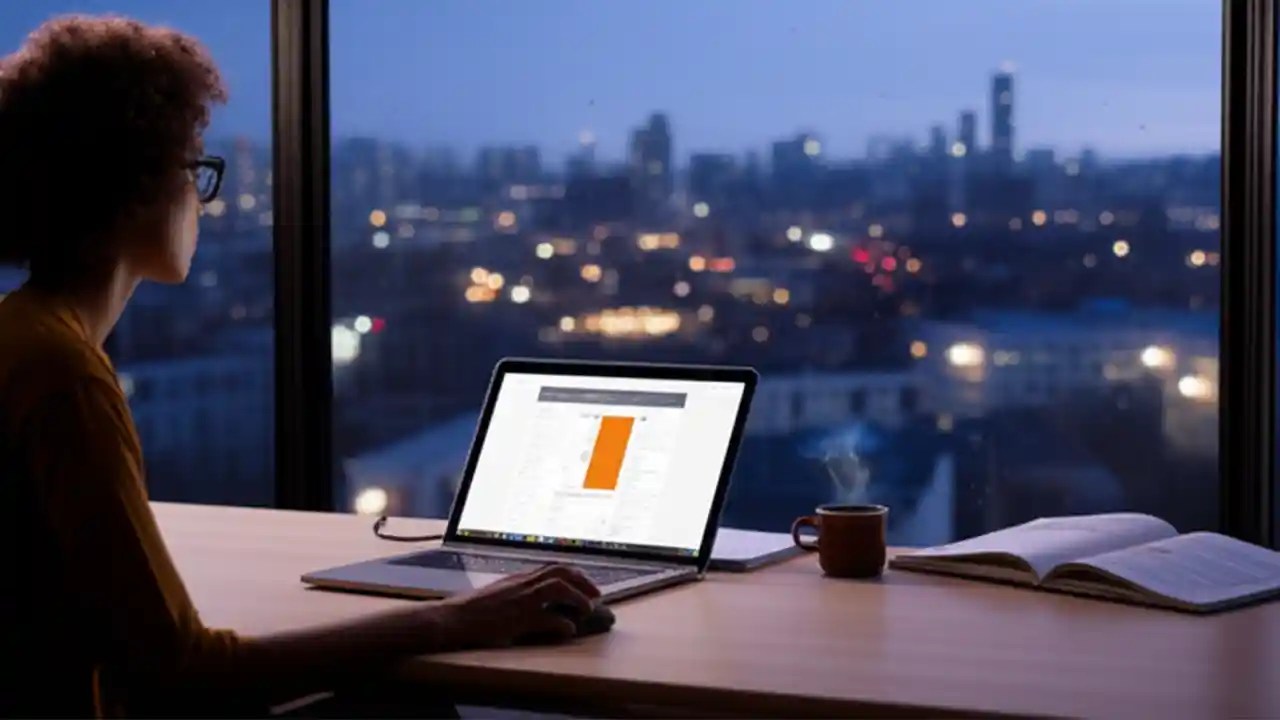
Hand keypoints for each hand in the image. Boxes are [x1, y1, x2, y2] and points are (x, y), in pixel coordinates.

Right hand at [431, 565, 601, 648]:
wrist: (455, 618)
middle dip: (583, 581)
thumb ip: (521, 591)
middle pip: (560, 572)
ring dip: (577, 598)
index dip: (575, 574)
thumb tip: (541, 598)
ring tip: (587, 610)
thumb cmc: (476, 609)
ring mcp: (521, 600)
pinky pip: (547, 618)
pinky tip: (568, 631)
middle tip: (597, 595)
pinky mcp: (517, 619)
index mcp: (521, 578)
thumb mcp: (502, 592)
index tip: (588, 583)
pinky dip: (562, 624)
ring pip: (557, 588)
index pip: (554, 567)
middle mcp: (523, 584)